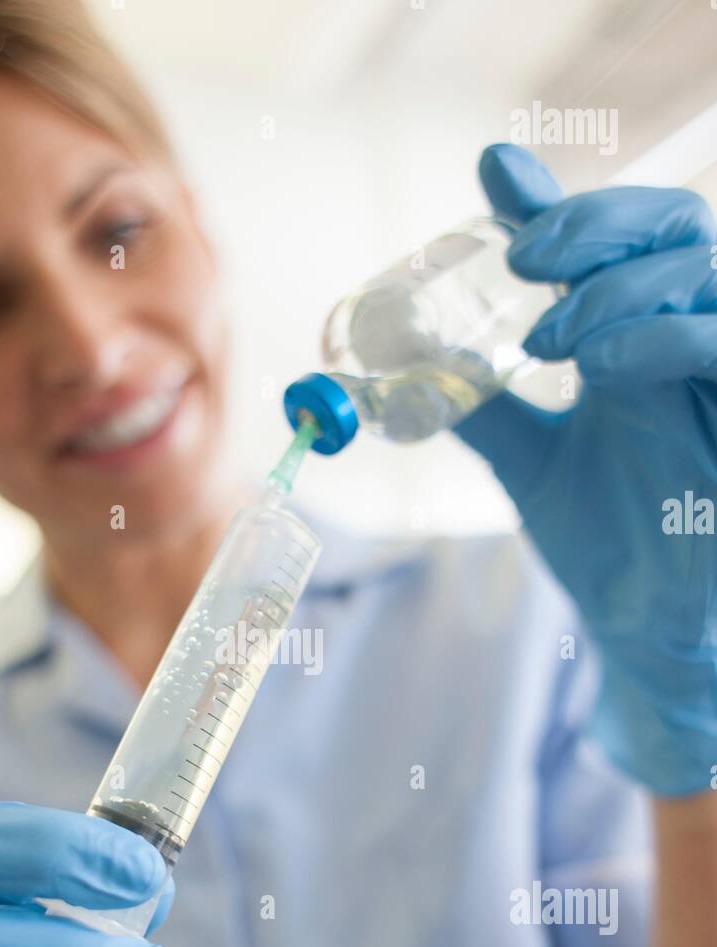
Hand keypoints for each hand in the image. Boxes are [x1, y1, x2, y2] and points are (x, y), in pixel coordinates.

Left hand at [455, 143, 716, 795]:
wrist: (644, 630)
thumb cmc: (604, 541)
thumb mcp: (527, 461)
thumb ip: (480, 404)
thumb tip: (403, 363)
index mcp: (633, 341)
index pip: (609, 241)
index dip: (557, 199)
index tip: (494, 173)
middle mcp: (682, 345)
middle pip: (671, 229)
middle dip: (594, 226)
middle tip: (522, 259)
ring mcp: (715, 381)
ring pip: (705, 274)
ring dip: (620, 287)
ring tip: (550, 335)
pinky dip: (666, 336)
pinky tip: (602, 364)